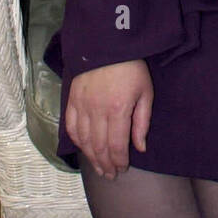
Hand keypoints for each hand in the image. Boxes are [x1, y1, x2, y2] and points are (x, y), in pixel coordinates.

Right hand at [66, 58, 152, 179]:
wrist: (108, 43)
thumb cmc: (131, 67)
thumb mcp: (145, 92)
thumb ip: (142, 122)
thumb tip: (139, 147)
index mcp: (118, 110)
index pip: (116, 145)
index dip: (119, 160)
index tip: (122, 168)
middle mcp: (97, 111)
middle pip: (99, 146)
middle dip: (105, 164)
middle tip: (110, 175)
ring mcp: (82, 105)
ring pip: (84, 140)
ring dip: (91, 157)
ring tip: (99, 167)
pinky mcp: (72, 99)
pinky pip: (71, 126)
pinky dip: (77, 140)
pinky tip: (83, 147)